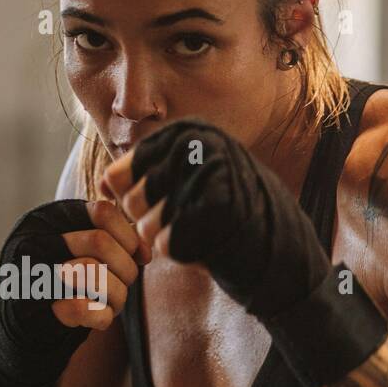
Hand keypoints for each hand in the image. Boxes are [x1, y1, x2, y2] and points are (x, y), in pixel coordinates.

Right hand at [0, 199, 145, 386]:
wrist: (24, 332)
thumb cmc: (66, 287)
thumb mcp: (86, 255)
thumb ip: (116, 244)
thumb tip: (146, 252)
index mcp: (46, 221)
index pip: (102, 212)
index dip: (129, 237)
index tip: (135, 256)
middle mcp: (31, 241)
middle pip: (100, 242)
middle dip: (125, 269)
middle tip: (124, 284)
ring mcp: (27, 275)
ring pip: (93, 274)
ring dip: (117, 296)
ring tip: (110, 303)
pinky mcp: (30, 310)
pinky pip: (84, 308)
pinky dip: (102, 317)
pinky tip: (98, 318)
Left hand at [100, 119, 330, 320]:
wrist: (286, 251)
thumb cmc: (235, 215)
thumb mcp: (194, 179)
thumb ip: (150, 174)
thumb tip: (102, 183)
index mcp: (190, 132)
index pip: (121, 174)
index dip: (135, 202)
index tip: (164, 208)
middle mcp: (197, 148)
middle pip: (132, 201)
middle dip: (151, 224)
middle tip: (186, 225)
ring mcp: (208, 178)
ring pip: (146, 224)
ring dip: (167, 241)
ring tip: (198, 234)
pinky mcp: (214, 213)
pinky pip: (166, 244)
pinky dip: (182, 254)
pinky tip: (207, 245)